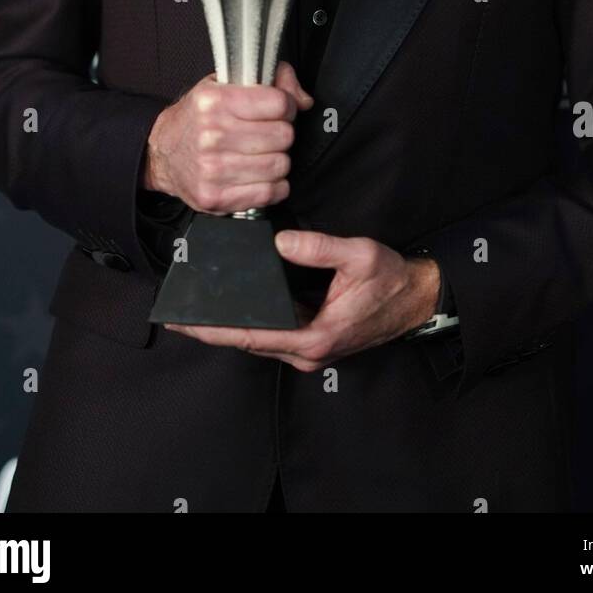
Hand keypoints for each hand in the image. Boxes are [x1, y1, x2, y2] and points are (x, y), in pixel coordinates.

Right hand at [143, 61, 312, 212]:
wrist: (163, 155)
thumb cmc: (197, 118)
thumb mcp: (224, 85)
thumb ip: (270, 80)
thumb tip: (302, 99)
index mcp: (215, 101)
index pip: (278, 103)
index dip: (285, 106)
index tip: (277, 110)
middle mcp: (212, 135)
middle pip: (283, 135)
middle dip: (281, 134)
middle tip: (266, 134)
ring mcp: (213, 169)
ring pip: (280, 165)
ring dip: (277, 160)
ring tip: (260, 154)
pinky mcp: (216, 197)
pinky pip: (270, 192)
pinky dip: (273, 185)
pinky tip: (259, 175)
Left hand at [164, 232, 440, 371]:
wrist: (417, 301)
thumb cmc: (391, 281)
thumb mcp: (360, 255)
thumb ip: (319, 247)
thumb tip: (281, 242)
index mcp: (315, 335)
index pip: (252, 334)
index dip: (215, 327)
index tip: (184, 321)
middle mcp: (308, 351)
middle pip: (248, 341)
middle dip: (212, 328)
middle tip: (175, 314)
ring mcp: (309, 350)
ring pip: (258, 340)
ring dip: (228, 327)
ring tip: (194, 311)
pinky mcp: (312, 342)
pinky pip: (271, 334)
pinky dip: (249, 323)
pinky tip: (232, 308)